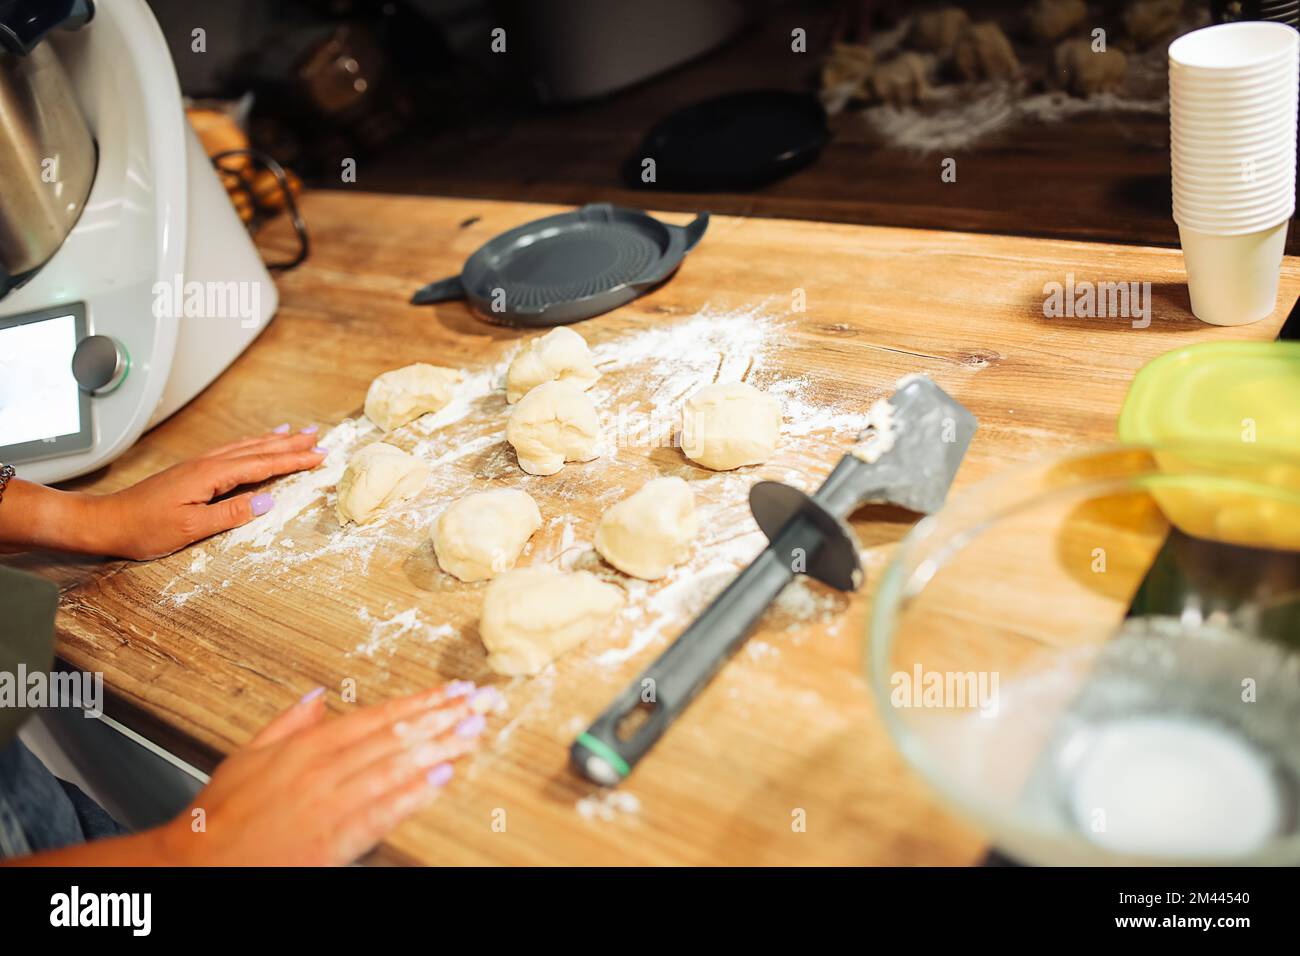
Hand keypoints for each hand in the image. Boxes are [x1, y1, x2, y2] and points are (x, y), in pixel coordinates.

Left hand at [91, 429, 326, 558]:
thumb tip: (267, 502)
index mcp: (211, 475)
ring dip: (273, 441)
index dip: (293, 461)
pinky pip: (232, 451)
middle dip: (290, 445)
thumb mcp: (190, 527)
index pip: (262, 465)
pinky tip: (255, 445)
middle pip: (257, 450)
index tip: (319, 456)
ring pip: (245, 447)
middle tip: (318, 437)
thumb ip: (230, 513)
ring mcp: (199, 465)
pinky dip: (251, 445)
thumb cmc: (145, 527)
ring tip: (295, 434)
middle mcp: (207, 464)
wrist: (107, 520)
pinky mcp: (192, 470)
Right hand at [158, 681, 496, 865]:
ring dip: (439, 746)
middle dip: (443, 716)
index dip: (420, 702)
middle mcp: (320, 769)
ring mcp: (328, 803)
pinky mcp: (331, 839)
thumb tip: (316, 695)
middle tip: (482, 701)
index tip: (453, 689)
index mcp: (305, 748)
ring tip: (474, 730)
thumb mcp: (248, 757)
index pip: (376, 716)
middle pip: (394, 735)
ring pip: (394, 766)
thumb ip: (287, 724)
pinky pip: (379, 812)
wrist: (194, 865)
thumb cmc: (219, 817)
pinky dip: (412, 793)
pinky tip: (441, 778)